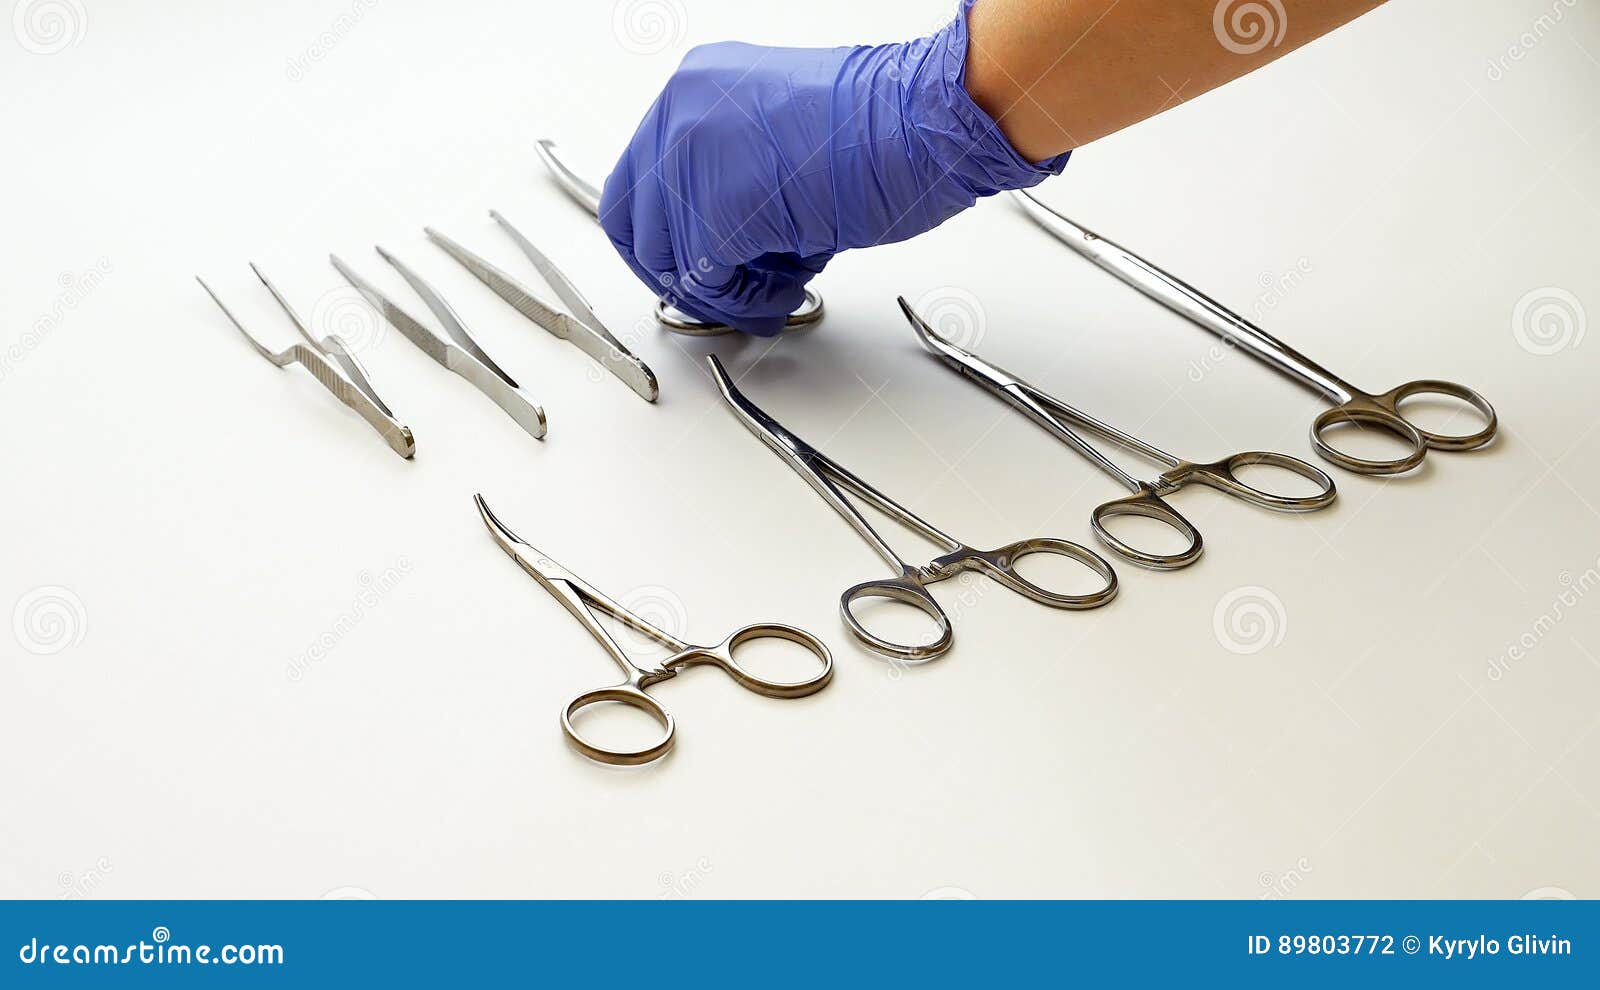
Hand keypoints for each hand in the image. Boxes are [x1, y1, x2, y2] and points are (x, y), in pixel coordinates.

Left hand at [598, 1, 1068, 335]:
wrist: (925, 122)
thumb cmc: (883, 128)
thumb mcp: (780, 139)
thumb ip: (732, 181)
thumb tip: (716, 243)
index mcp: (695, 87)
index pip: (638, 180)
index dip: (662, 239)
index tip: (692, 265)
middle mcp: (683, 112)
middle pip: (632, 221)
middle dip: (676, 272)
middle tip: (719, 292)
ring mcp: (693, 157)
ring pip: (667, 259)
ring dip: (719, 292)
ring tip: (771, 288)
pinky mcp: (719, 209)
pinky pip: (705, 281)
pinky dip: (743, 303)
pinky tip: (782, 292)